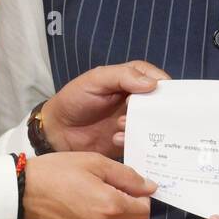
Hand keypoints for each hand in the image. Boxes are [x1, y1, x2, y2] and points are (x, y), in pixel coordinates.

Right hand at [19, 152, 155, 218]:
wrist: (19, 195)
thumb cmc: (56, 172)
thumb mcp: (93, 162)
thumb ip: (126, 176)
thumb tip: (151, 187)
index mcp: (112, 206)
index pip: (145, 211)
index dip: (140, 199)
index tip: (128, 190)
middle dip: (131, 214)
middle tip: (115, 198)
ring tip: (99, 210)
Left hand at [41, 60, 168, 157]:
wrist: (57, 130)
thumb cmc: (75, 99)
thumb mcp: (96, 80)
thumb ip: (123, 76)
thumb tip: (153, 84)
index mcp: (131, 80)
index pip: (157, 79)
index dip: (162, 86)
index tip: (161, 95)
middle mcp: (137, 101)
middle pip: (160, 103)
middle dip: (156, 109)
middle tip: (146, 113)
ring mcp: (133, 122)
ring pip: (153, 124)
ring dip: (142, 125)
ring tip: (121, 124)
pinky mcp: (129, 140)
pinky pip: (142, 142)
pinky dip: (132, 140)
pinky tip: (115, 138)